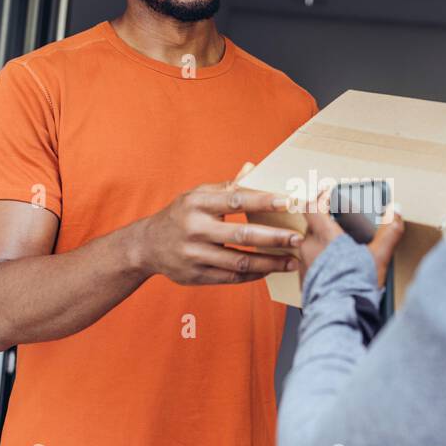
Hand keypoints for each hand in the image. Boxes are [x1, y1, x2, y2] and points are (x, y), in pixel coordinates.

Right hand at [137, 162, 302, 284]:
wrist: (147, 245)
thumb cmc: (180, 215)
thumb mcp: (197, 195)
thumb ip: (227, 186)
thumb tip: (253, 168)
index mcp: (197, 203)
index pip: (235, 200)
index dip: (263, 200)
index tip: (288, 201)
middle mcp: (195, 229)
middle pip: (241, 235)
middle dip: (274, 238)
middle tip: (298, 239)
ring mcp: (194, 255)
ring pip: (239, 262)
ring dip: (269, 263)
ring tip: (292, 261)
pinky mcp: (196, 275)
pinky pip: (231, 277)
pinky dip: (253, 275)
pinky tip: (270, 270)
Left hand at [297, 186, 403, 287]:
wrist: (339, 315)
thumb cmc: (354, 286)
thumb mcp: (378, 256)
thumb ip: (389, 232)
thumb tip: (396, 213)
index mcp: (323, 236)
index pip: (312, 205)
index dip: (320, 196)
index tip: (329, 192)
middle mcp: (309, 247)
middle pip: (314, 225)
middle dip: (328, 222)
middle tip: (345, 224)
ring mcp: (304, 264)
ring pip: (312, 244)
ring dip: (325, 242)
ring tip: (344, 249)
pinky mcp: (304, 280)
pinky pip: (311, 262)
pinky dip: (322, 259)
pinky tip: (337, 268)